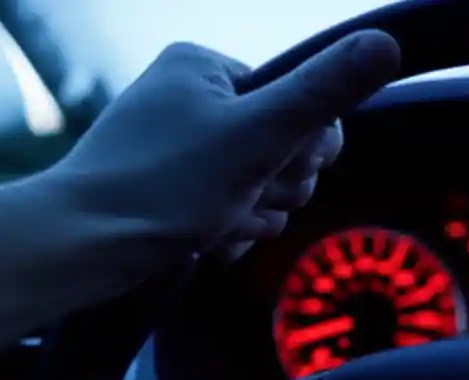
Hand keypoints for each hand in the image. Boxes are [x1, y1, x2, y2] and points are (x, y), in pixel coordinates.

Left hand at [46, 30, 399, 266]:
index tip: (270, 169)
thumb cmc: (165, 186)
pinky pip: (231, 209)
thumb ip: (324, 92)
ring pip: (261, 186)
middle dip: (273, 188)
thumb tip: (387, 44)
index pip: (302, 103)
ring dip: (252, 215)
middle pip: (284, 149)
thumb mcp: (259, 136)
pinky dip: (227, 230)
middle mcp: (190, 97)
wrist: (82, 247)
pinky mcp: (170, 189)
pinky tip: (204, 240)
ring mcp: (179, 146)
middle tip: (236, 200)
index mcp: (206, 66)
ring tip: (213, 223)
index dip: (302, 150)